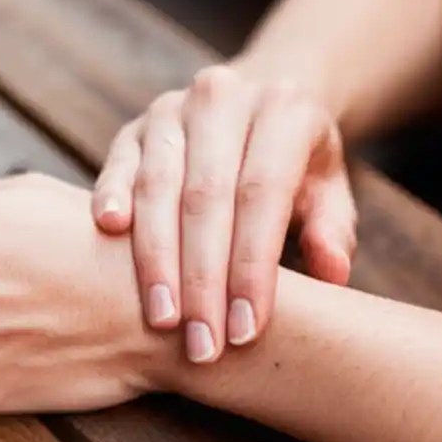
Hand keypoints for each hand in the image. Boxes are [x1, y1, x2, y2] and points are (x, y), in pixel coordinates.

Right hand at [92, 66, 355, 363]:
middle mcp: (224, 98)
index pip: (263, 193)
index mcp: (284, 108)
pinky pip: (117, 166)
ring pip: (158, 185)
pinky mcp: (131, 128)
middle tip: (202, 342)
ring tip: (161, 319)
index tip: (246, 329)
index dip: (252, 265)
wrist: (255, 106)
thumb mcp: (329, 190)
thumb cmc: (296, 167)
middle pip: (206, 195)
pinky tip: (109, 238)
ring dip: (156, 258)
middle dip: (202, 277)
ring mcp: (171, 110)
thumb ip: (332, 229)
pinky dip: (111, 199)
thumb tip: (331, 272)